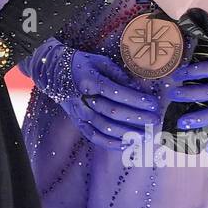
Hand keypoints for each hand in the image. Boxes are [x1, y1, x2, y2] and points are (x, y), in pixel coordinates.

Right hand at [24, 41, 163, 151]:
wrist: (53, 72)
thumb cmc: (81, 64)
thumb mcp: (100, 62)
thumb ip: (119, 75)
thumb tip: (138, 89)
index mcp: (89, 80)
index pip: (117, 93)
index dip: (137, 100)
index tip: (154, 104)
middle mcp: (82, 99)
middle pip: (113, 112)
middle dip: (137, 117)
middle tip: (155, 120)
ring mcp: (79, 112)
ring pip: (104, 127)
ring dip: (127, 133)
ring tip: (146, 135)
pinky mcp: (77, 122)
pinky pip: (94, 136)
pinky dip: (110, 143)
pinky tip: (126, 145)